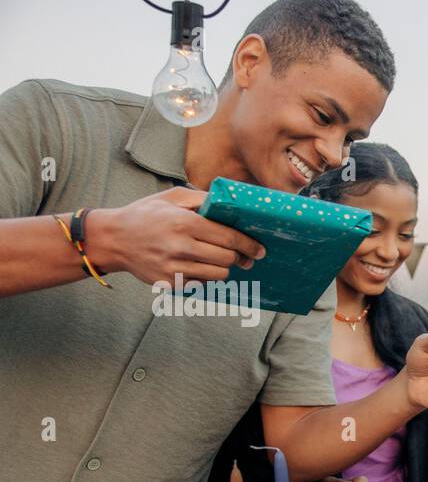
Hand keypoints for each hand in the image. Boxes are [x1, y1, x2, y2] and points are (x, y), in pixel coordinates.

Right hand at [88, 187, 265, 284]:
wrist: (113, 239)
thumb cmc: (146, 215)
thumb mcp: (172, 198)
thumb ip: (202, 199)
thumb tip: (231, 203)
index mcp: (184, 223)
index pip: (229, 237)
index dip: (249, 245)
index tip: (260, 249)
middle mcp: (181, 247)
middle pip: (228, 258)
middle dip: (240, 256)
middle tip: (244, 256)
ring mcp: (175, 267)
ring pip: (219, 274)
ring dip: (224, 267)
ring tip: (220, 259)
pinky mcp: (171, 283)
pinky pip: (203, 284)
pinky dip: (207, 276)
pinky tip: (201, 266)